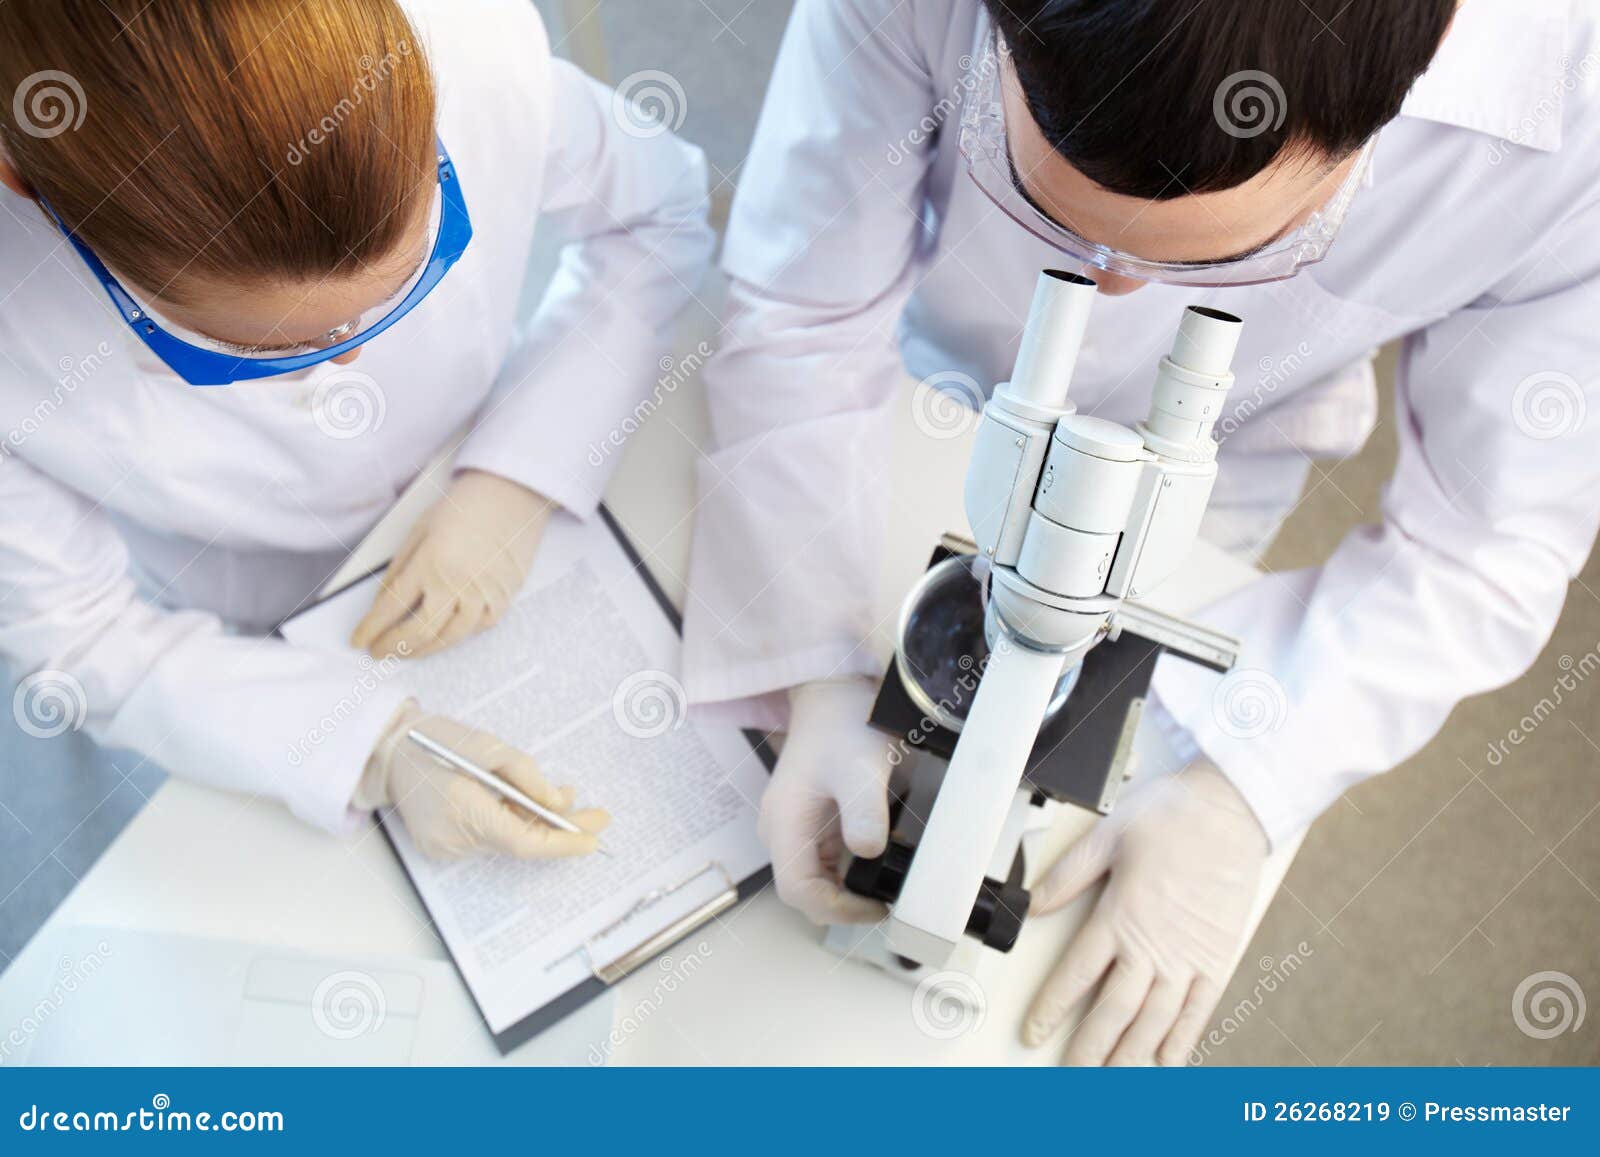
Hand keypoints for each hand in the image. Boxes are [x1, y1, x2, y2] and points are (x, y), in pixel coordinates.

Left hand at [352, 470, 553, 658]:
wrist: (510, 495)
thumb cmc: (464, 507)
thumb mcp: (419, 530)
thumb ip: (399, 569)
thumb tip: (383, 603)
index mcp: (430, 563)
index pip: (391, 608)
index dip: (371, 629)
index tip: (359, 640)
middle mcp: (456, 583)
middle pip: (418, 631)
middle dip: (393, 646)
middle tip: (380, 651)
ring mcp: (483, 594)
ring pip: (449, 638)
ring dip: (424, 650)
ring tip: (408, 651)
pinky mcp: (504, 597)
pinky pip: (478, 628)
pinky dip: (458, 635)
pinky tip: (445, 635)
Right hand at [358, 703, 608, 859]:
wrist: (389, 750)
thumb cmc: (439, 741)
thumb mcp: (490, 747)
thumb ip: (528, 777)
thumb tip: (561, 804)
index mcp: (463, 811)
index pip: (523, 842)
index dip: (562, 843)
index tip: (593, 838)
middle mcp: (453, 840)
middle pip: (519, 843)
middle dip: (560, 830)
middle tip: (597, 816)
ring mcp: (445, 848)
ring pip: (506, 841)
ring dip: (537, 823)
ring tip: (564, 799)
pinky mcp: (442, 847)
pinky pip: (488, 838)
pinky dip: (512, 823)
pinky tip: (527, 806)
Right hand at [758, 678, 895, 923]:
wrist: (835, 694)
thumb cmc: (844, 725)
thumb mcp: (861, 768)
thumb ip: (863, 812)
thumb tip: (866, 852)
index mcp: (783, 822)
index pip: (797, 890)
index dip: (835, 909)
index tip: (874, 906)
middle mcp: (779, 829)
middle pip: (802, 891)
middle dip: (841, 906)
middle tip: (883, 901)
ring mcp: (790, 826)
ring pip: (810, 881)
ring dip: (843, 892)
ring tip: (883, 887)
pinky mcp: (805, 822)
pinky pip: (820, 862)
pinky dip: (845, 873)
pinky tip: (873, 864)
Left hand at [1022, 760, 1267, 1065]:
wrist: (1232, 809)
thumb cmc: (1173, 814)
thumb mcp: (1107, 835)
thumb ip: (1068, 875)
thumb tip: (1034, 902)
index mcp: (1119, 915)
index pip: (1075, 976)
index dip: (1051, 1009)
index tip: (1034, 1031)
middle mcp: (1153, 944)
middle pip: (1114, 1011)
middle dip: (1090, 1047)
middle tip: (1074, 1071)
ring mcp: (1188, 956)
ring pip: (1154, 1020)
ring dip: (1132, 1053)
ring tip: (1115, 1077)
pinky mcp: (1217, 957)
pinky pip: (1198, 1010)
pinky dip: (1182, 1039)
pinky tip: (1168, 1060)